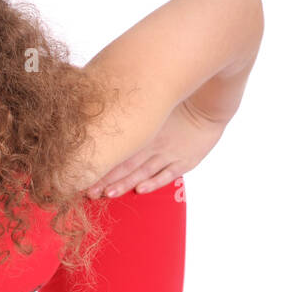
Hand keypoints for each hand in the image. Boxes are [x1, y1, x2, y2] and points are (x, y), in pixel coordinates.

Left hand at [84, 99, 227, 197]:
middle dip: (105, 178)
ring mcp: (170, 153)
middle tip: (88, 191)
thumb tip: (101, 105)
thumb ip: (128, 106)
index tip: (80, 173)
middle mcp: (154, 142)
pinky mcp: (185, 160)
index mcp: (143, 128)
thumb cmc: (180, 97)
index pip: (116, 149)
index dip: (98, 162)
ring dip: (125, 184)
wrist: (210, 99)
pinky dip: (154, 183)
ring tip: (108, 194)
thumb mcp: (150, 99)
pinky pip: (167, 174)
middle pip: (125, 163)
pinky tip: (140, 190)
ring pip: (143, 171)